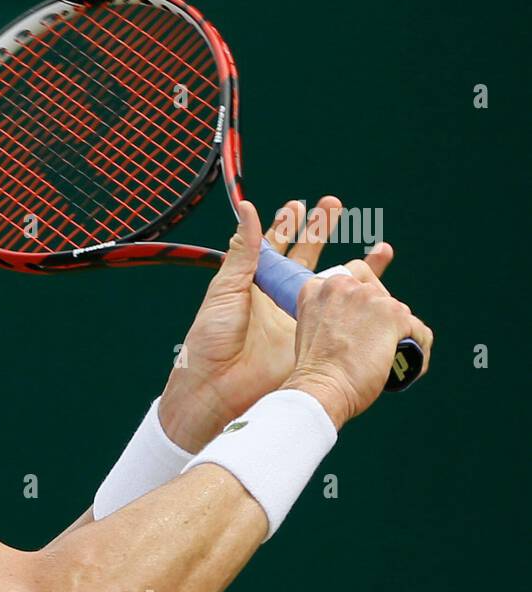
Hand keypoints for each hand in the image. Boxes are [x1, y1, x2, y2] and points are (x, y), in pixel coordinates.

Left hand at [159, 196, 396, 450]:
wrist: (218, 386)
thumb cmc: (212, 339)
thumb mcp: (226, 290)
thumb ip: (244, 252)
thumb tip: (247, 208)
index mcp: (254, 283)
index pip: (275, 247)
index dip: (287, 226)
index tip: (298, 205)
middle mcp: (277, 296)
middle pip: (305, 257)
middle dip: (321, 231)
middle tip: (335, 205)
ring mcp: (296, 316)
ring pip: (329, 283)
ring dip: (353, 265)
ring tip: (378, 247)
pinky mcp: (310, 336)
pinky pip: (339, 315)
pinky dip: (360, 302)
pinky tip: (375, 287)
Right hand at [281, 261, 432, 428]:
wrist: (321, 389)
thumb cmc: (316, 372)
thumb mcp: (313, 331)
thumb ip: (330, 312)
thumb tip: (362, 297)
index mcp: (319, 286)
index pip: (357, 274)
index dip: (367, 297)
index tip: (371, 313)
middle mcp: (344, 285)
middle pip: (381, 295)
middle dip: (382, 321)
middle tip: (371, 350)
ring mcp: (370, 297)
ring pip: (401, 314)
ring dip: (400, 338)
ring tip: (387, 364)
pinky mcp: (394, 314)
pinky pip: (419, 332)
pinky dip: (418, 354)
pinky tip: (406, 370)